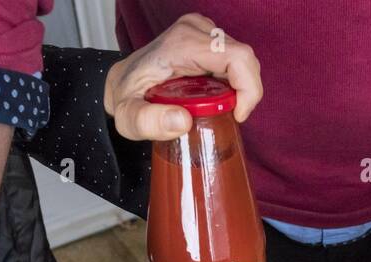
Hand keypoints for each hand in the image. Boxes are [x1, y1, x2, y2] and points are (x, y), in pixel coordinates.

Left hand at [104, 13, 261, 140]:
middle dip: (246, 92)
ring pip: (243, 59)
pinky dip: (235, 82)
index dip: (248, 89)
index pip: (237, 58)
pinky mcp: (206, 37)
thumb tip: (183, 121)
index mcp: (182, 44)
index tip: (237, 115)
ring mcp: (201, 30)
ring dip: (240, 87)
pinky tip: (218, 96)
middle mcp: (194, 30)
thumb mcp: (129, 118)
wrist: (121, 81)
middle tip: (229, 115)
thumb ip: (149, 122)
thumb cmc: (127, 98)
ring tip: (219, 107)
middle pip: (244, 58)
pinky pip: (235, 59)